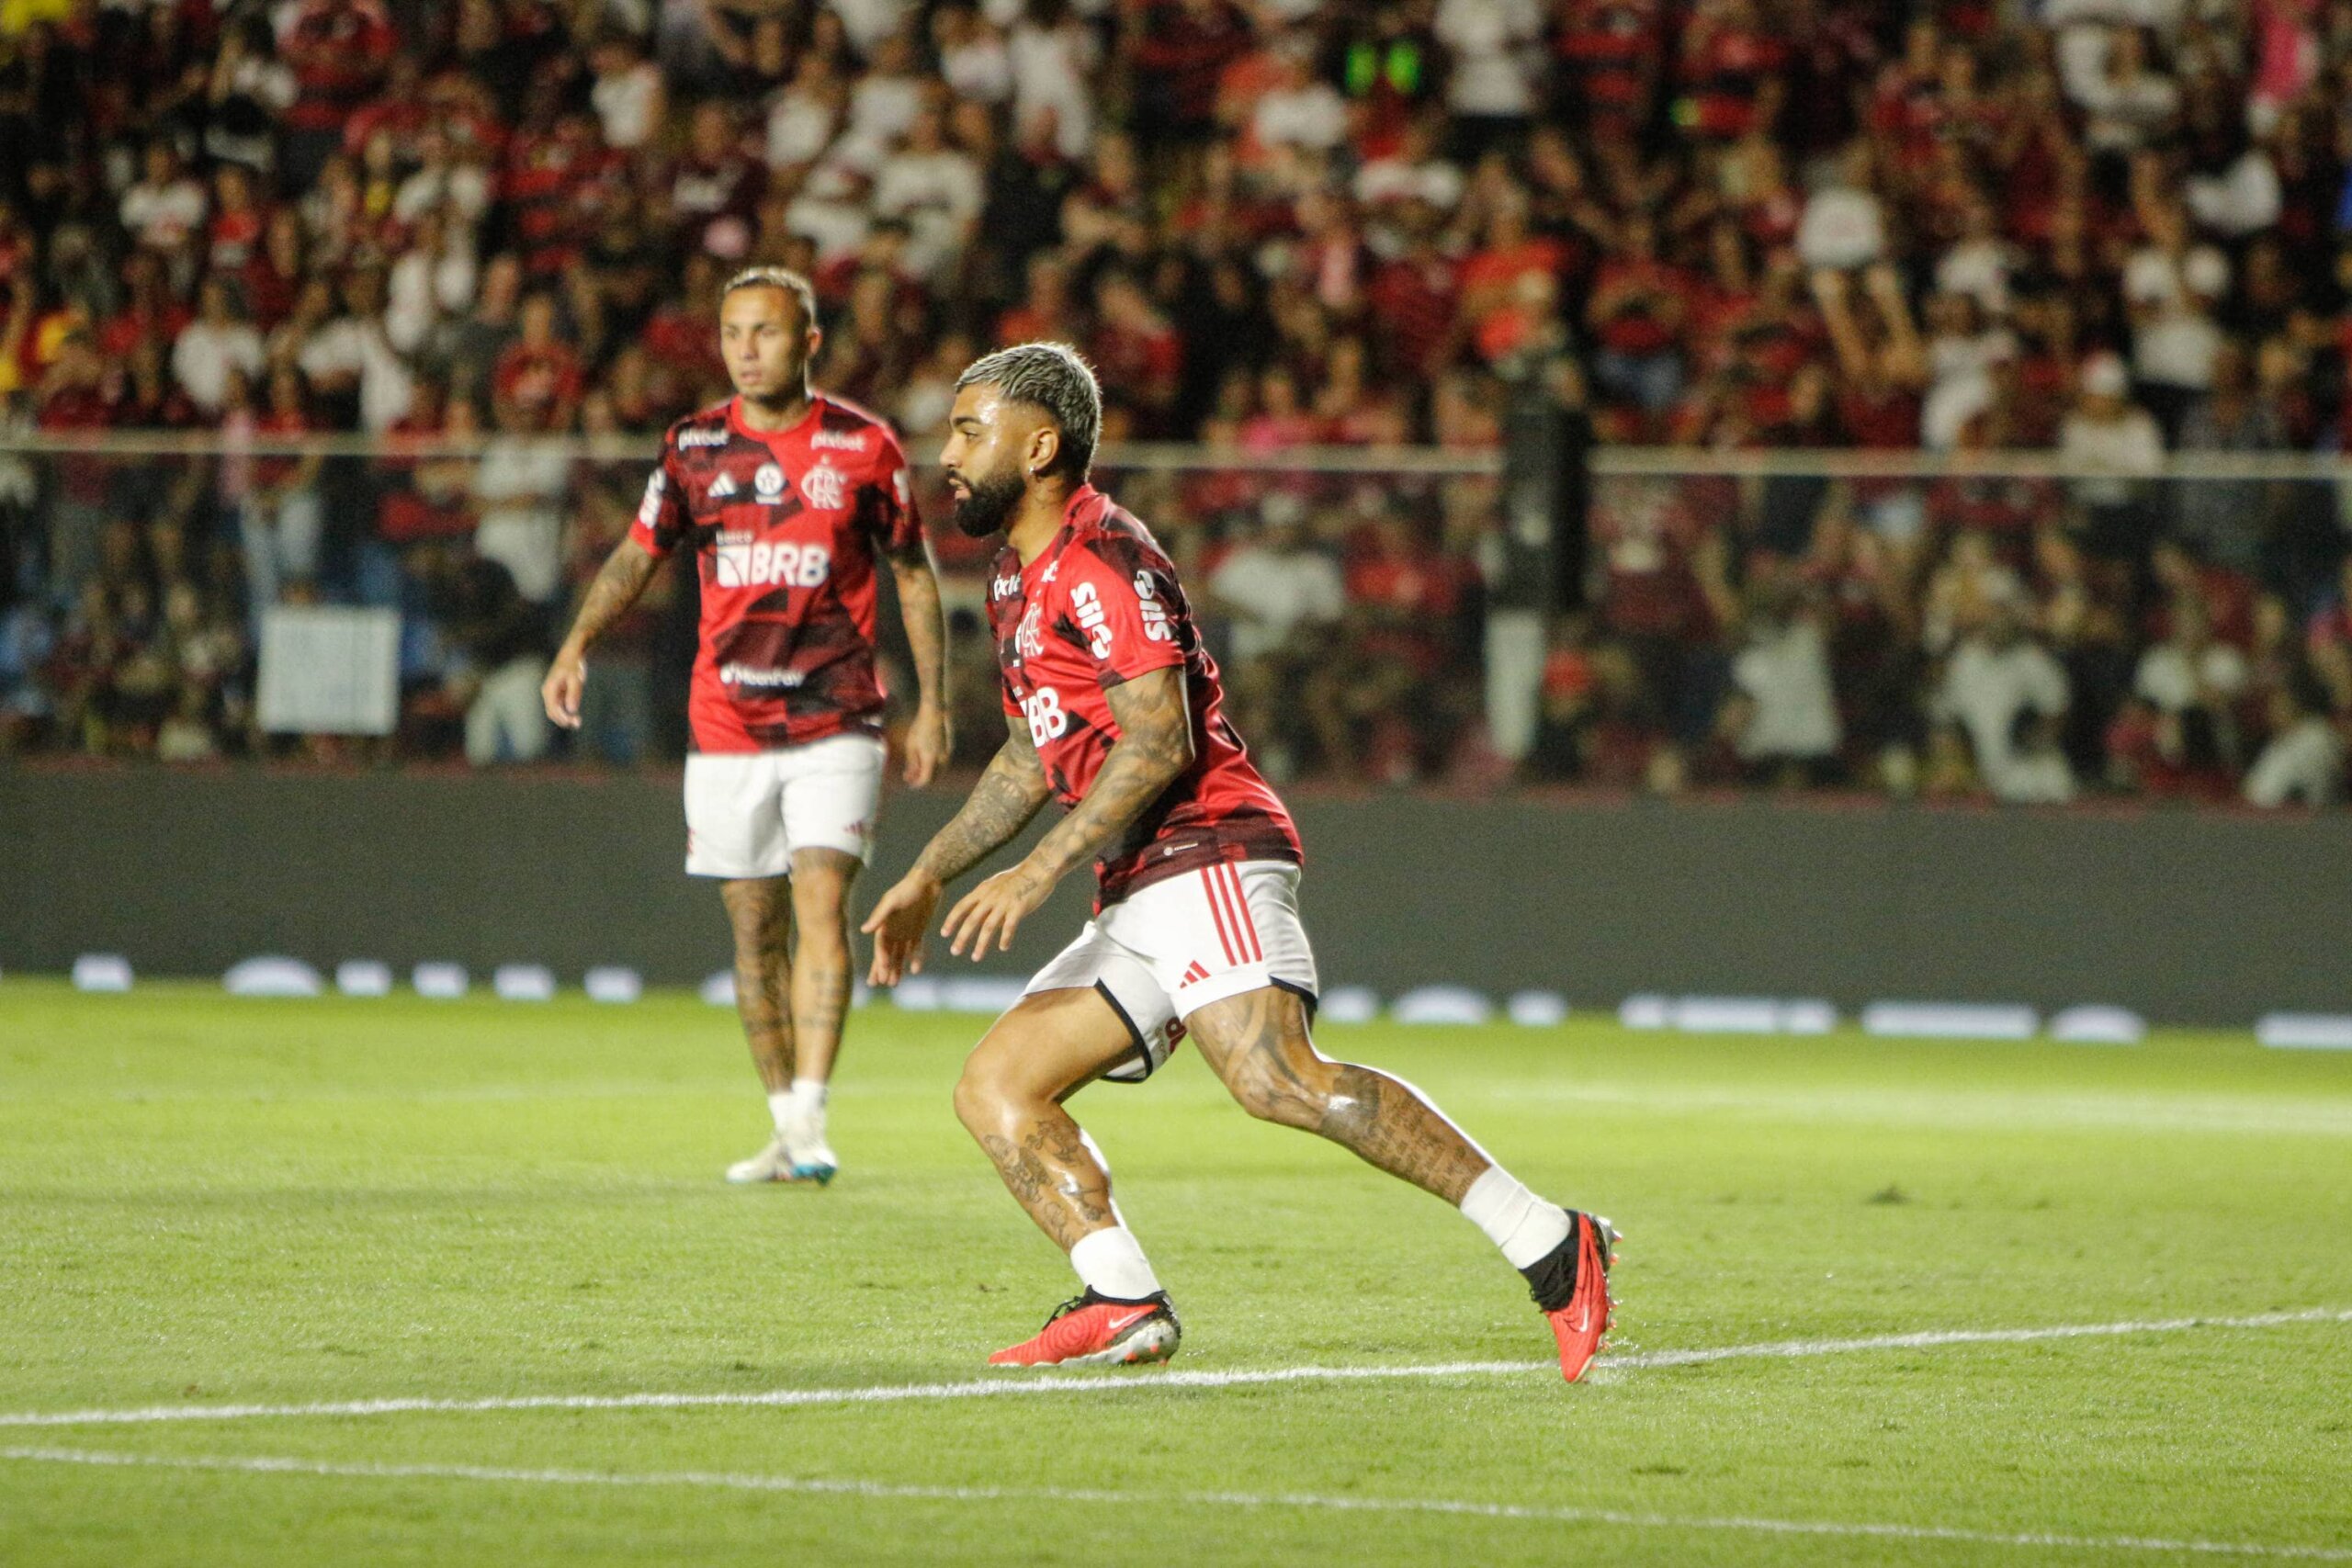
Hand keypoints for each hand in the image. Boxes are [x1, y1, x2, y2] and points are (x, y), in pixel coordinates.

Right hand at [541, 646, 585, 728]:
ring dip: (564, 717)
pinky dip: (566, 712)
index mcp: (549, 689)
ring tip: (577, 722)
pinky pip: (559, 706)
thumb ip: (573, 694)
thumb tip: (571, 709)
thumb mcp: (575, 679)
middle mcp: (548, 692)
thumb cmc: (573, 665)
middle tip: (577, 724)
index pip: (552, 708)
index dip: (562, 717)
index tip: (573, 722)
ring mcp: (552, 693)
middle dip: (563, 719)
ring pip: (555, 710)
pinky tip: (575, 715)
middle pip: (552, 711)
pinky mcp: (558, 693)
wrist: (571, 654)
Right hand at [860, 868, 941, 985]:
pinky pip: (915, 949)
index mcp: (883, 924)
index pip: (880, 946)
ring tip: (893, 984)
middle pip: (886, 953)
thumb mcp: (892, 901)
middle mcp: (892, 930)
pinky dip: (915, 959)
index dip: (880, 958)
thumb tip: (863, 930)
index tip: (882, 971)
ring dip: (896, 968)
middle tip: (879, 984)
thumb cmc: (907, 889)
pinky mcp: (918, 931)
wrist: (928, 881)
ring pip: (899, 955)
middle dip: (882, 968)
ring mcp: (905, 932)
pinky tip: (914, 970)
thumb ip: (879, 916)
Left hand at [902, 701, 951, 786]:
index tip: (909, 783)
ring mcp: (948, 754)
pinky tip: (924, 758)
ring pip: (939, 771)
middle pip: (933, 778)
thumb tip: (909, 777)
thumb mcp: (911, 746)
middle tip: (910, 775)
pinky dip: (934, 766)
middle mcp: (942, 759)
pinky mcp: (950, 749)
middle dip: (922, 779)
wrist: (934, 714)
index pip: (925, 780)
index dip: (917, 784)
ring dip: (928, 773)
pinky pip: (942, 763)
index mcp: (930, 759)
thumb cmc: (919, 728)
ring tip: (916, 767)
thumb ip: (911, 763)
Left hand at [939, 861, 1051, 960]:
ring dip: (981, 944)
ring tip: (975, 957)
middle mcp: (990, 897)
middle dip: (962, 937)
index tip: (944, 934)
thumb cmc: (1018, 878)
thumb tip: (979, 921)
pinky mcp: (1019, 907)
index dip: (952, 920)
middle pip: (972, 919)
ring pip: (988, 926)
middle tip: (955, 951)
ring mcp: (1004, 902)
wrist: (1038, 868)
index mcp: (983, 890)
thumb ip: (987, 902)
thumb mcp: (996, 887)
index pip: (962, 906)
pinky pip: (1010, 926)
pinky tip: (1003, 948)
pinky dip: (1005, 938)